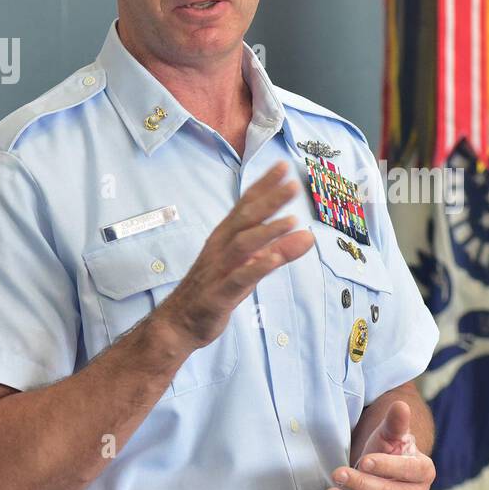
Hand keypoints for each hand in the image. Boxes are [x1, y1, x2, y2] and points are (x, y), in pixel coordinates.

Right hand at [154, 160, 314, 348]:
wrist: (180, 322)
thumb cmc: (217, 288)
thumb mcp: (252, 267)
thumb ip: (279, 250)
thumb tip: (308, 235)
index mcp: (226, 236)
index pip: (246, 205)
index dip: (264, 185)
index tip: (283, 167)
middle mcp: (221, 247)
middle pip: (246, 218)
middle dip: (269, 200)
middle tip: (293, 185)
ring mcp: (219, 270)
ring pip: (243, 245)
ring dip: (267, 231)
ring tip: (292, 221)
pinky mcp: (220, 294)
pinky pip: (239, 279)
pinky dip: (256, 268)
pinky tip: (273, 260)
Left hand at [325, 399, 434, 489]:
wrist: (381, 474)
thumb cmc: (386, 451)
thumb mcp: (388, 435)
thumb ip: (395, 423)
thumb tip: (401, 405)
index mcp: (424, 471)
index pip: (409, 471)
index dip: (387, 467)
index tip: (364, 461)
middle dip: (362, 486)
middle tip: (338, 475)